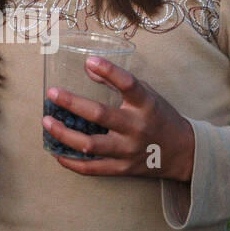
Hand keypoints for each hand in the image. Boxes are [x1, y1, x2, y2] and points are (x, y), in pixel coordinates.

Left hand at [42, 55, 195, 181]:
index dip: (110, 71)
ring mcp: (129, 151)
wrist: (182, 153)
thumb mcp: (147, 95)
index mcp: (146, 105)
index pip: (129, 84)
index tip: (90, 60)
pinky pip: (92, 168)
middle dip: (73, 104)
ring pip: (91, 145)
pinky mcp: (123, 169)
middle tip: (52, 93)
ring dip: (64, 134)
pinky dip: (72, 162)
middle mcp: (137, 127)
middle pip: (101, 116)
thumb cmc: (159, 117)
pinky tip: (56, 152)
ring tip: (47, 123)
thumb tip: (88, 67)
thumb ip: (118, 83)